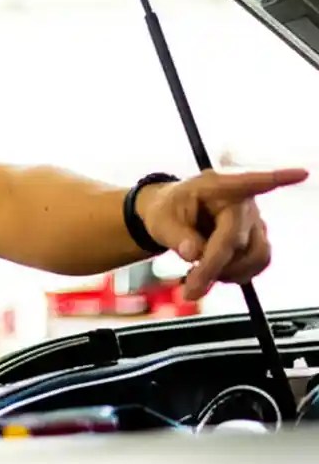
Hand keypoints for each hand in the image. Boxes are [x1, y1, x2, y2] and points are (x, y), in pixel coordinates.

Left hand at [137, 168, 307, 299]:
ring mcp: (254, 222)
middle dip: (213, 267)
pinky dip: (236, 275)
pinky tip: (214, 273)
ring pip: (254, 256)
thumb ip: (176, 236)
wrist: (171, 217)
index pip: (249, 182)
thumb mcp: (160, 220)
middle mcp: (243, 203)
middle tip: (190, 290)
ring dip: (227, 273)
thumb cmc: (168, 212)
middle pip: (237, 239)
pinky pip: (257, 264)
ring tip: (199, 276)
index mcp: (218, 186)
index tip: (302, 173)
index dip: (278, 178)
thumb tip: (194, 254)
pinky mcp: (257, 240)